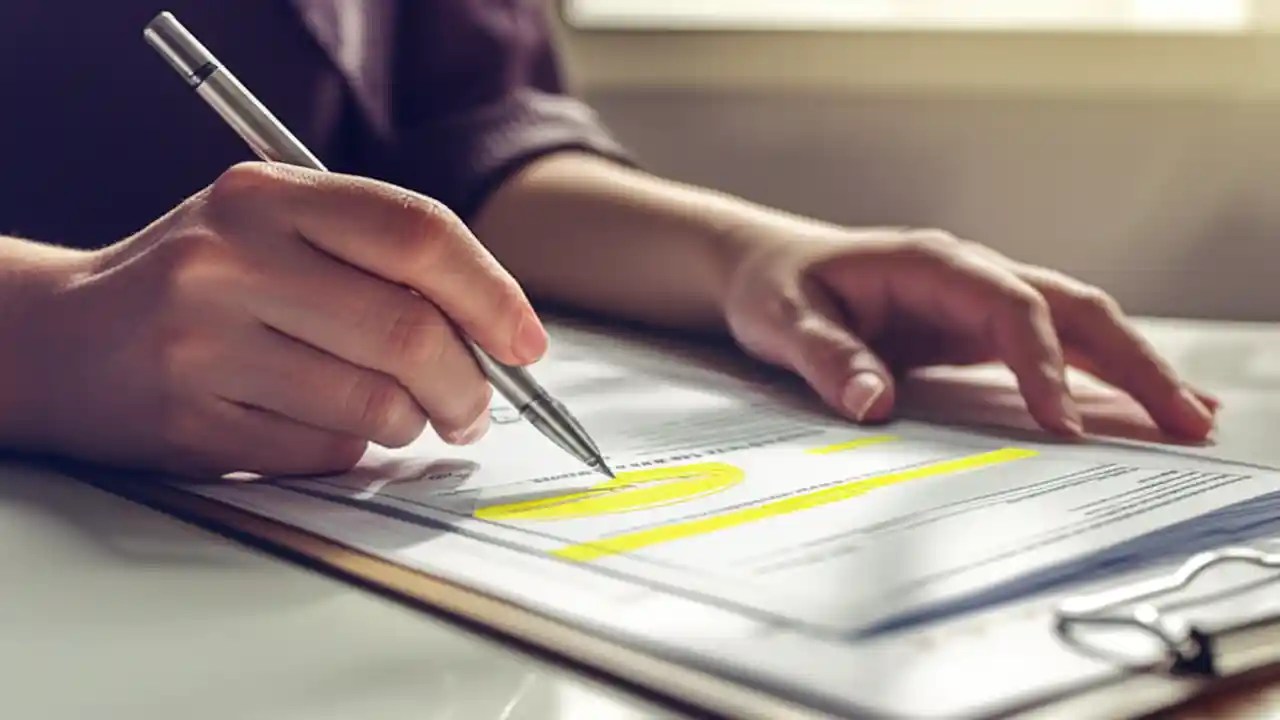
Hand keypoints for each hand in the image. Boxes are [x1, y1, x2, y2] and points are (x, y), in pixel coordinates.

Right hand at [10, 162, 544, 476]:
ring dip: (413, 421)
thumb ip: (378, 258)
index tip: (526, 342)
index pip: (417, 234)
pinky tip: (325, 422)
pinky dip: (353, 447)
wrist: (65, 337)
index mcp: (266, 197)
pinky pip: (327, 450)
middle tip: (474, 405)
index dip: (492, 294)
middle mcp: (232, 260)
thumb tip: (501, 330)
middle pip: (411, 332)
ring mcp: (205, 345)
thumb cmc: (198, 280)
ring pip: (377, 403)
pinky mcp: (192, 423)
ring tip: (398, 412)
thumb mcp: (274, 227)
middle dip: (470, 384)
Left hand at [722, 223, 1216, 439]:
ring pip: (1079, 324)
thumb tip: (872, 405)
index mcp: (929, 263)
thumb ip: (826, 360)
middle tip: (1184, 419)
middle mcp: (969, 273)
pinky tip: (1139, 406)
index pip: (1008, 307)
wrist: (770, 268)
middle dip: (1132, 361)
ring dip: (1136, 367)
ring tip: (1193, 418)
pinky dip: (1102, 374)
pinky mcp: (978, 327)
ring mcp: (980, 298)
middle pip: (1072, 307)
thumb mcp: (784, 322)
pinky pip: (1056, 345)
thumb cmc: (778, 288)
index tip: (1061, 423)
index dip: (1041, 363)